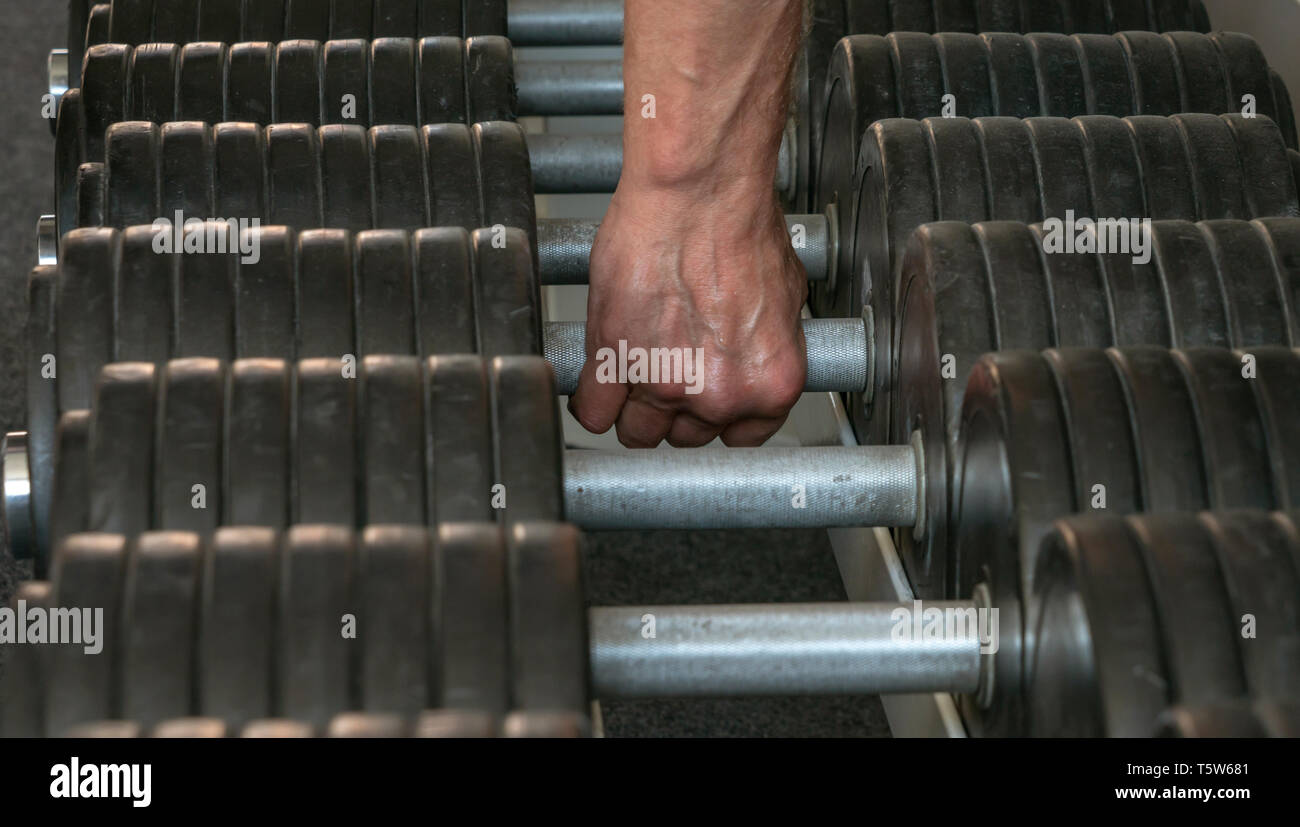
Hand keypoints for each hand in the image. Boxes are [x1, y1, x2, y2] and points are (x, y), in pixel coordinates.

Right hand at [568, 180, 807, 446]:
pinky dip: (592, 401)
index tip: (705, 406)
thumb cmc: (740, 226)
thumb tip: (751, 352)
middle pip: (686, 437)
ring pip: (637, 432)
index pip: (741, 439)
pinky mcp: (613, 363)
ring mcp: (664, 384)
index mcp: (768, 385)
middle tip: (668, 373)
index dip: (718, 418)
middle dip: (676, 410)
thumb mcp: (783, 296)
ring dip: (632, 410)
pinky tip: (598, 384)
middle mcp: (719, 395)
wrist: (698, 193)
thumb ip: (765, 345)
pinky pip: (594, 412)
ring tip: (632, 377)